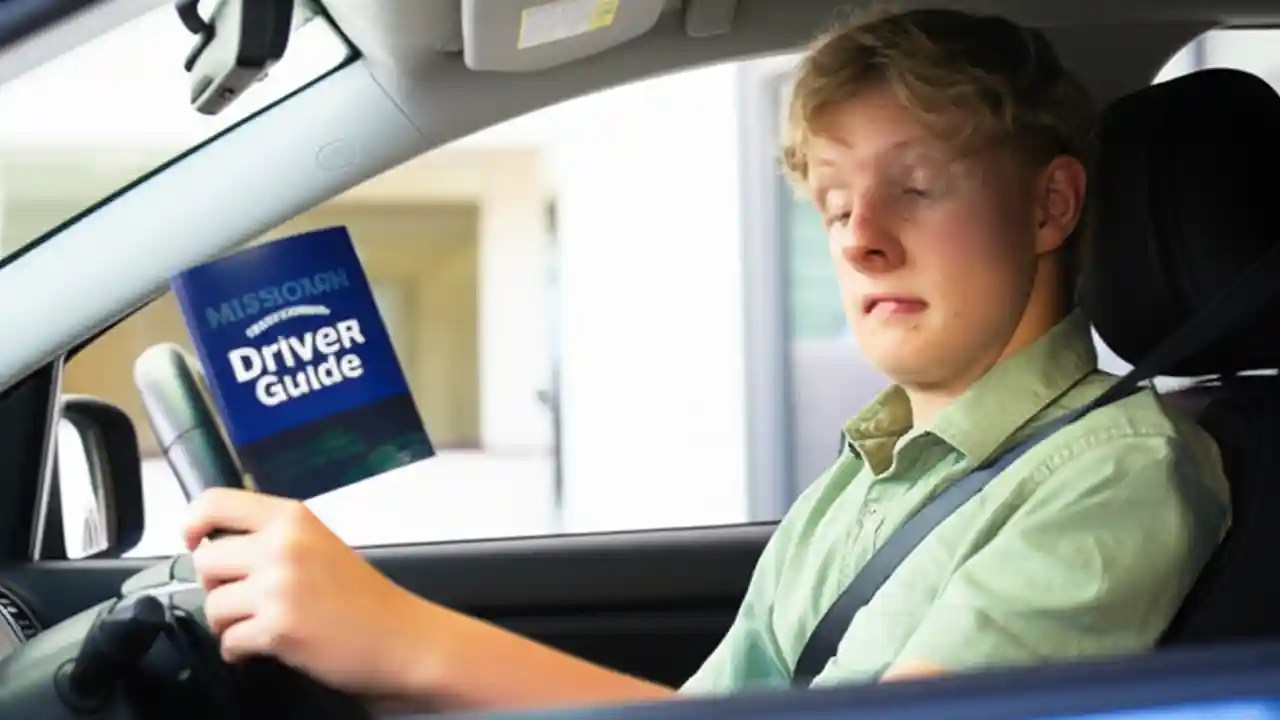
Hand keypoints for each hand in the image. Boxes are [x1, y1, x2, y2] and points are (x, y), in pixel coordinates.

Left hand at [184, 488, 432, 697]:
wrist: (402, 638)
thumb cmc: (366, 599)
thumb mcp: (320, 545)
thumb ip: (273, 538)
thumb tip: (215, 548)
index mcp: (293, 519)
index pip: (215, 502)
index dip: (193, 522)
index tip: (192, 539)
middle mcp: (283, 546)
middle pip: (204, 560)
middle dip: (216, 586)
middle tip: (244, 598)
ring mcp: (279, 586)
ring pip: (211, 605)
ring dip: (228, 623)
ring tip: (260, 625)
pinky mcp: (278, 627)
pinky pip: (228, 642)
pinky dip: (241, 651)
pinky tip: (268, 646)